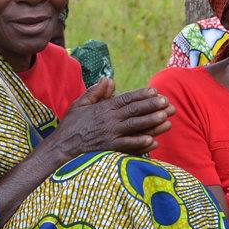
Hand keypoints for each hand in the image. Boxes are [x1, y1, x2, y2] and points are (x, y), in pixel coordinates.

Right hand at [51, 83, 175, 157]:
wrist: (61, 147)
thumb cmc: (71, 125)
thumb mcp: (80, 104)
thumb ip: (96, 92)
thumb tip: (109, 80)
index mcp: (103, 108)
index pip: (126, 99)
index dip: (141, 95)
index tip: (155, 91)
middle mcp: (109, 120)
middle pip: (134, 111)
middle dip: (152, 106)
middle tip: (167, 102)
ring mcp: (110, 135)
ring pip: (134, 126)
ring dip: (151, 122)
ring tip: (166, 118)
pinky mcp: (110, 149)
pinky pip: (128, 146)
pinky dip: (140, 144)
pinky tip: (153, 141)